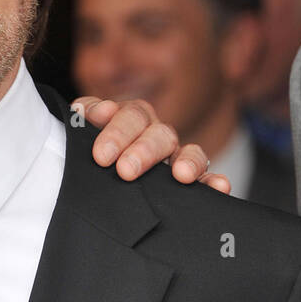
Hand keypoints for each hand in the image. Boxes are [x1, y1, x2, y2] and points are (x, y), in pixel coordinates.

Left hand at [72, 96, 231, 192]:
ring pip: (187, 151)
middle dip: (143, 150)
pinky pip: (207, 178)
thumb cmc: (87, 161)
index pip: (130, 115)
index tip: (101, 153)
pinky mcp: (191, 180)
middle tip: (125, 171)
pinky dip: (214, 181)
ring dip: (186, 161)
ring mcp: (174, 157)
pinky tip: (220, 187)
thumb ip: (81, 122)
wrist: (97, 190)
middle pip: (157, 132)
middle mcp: (154, 135)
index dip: (117, 128)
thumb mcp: (81, 141)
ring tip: (181, 175)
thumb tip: (81, 111)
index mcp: (129, 121)